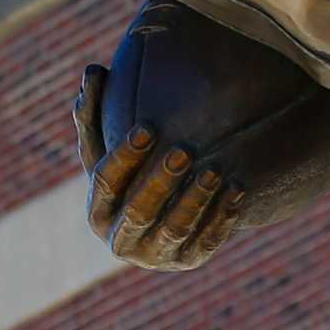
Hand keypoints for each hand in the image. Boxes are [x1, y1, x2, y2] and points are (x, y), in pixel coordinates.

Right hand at [71, 64, 250, 271]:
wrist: (163, 214)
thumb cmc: (131, 170)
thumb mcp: (110, 145)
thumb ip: (96, 112)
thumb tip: (92, 70)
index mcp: (97, 209)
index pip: (106, 181)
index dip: (125, 155)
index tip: (148, 127)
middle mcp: (121, 239)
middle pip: (139, 210)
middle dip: (161, 181)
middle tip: (184, 150)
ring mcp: (156, 255)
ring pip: (175, 229)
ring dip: (195, 199)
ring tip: (215, 169)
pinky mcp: (189, 259)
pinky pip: (207, 241)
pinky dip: (222, 215)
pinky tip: (237, 186)